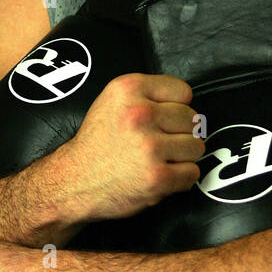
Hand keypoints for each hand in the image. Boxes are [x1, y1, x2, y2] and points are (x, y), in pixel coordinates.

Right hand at [55, 72, 204, 223]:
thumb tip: (188, 102)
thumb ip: (147, 94)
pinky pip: (192, 173)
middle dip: (180, 133)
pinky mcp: (157, 177)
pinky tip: (161, 175)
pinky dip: (181, 178)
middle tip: (159, 143)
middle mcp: (140, 114)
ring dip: (183, 157)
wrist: (74, 181)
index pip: (183, 91)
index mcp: (129, 89)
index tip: (161, 119)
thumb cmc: (97, 143)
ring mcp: (150, 147)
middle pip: (192, 119)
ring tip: (160, 159)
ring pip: (197, 146)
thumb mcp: (112, 100)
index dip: (175, 107)